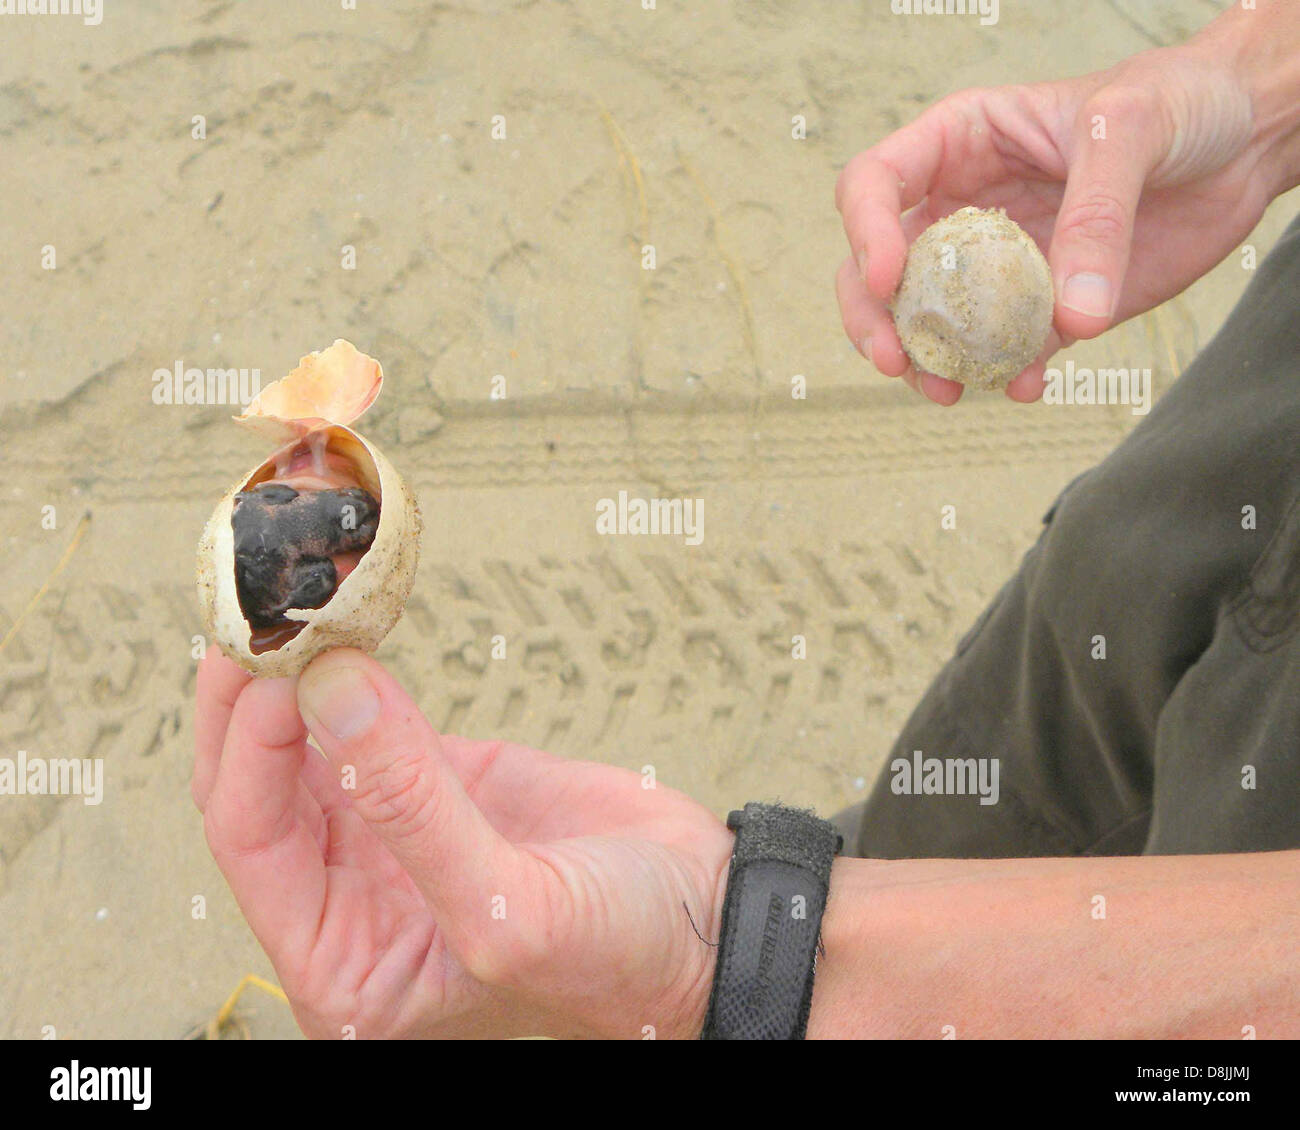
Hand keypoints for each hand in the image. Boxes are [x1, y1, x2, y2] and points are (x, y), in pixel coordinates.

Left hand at [192, 648, 731, 1038]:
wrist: (714, 922)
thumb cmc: (623, 962)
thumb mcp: (511, 907)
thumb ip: (411, 807)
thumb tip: (325, 692)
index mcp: (348, 963)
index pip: (254, 842)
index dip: (251, 749)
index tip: (273, 665)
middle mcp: (354, 901)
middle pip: (260, 786)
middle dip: (251, 701)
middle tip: (258, 614)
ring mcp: (394, 832)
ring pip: (305, 744)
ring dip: (296, 674)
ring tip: (294, 604)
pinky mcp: (440, 779)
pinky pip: (373, 717)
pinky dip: (357, 669)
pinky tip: (346, 625)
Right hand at [835, 37, 1281, 404]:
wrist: (1244, 144)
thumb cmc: (1180, 101)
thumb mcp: (1130, 128)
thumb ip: (1095, 216)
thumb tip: (1071, 315)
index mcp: (959, 145)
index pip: (875, 185)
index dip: (865, 233)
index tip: (888, 277)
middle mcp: (962, 209)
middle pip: (878, 270)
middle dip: (873, 319)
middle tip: (893, 359)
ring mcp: (996, 266)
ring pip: (928, 323)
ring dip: (926, 363)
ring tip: (948, 390)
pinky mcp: (1040, 310)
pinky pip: (1002, 352)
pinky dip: (1004, 376)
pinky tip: (1025, 384)